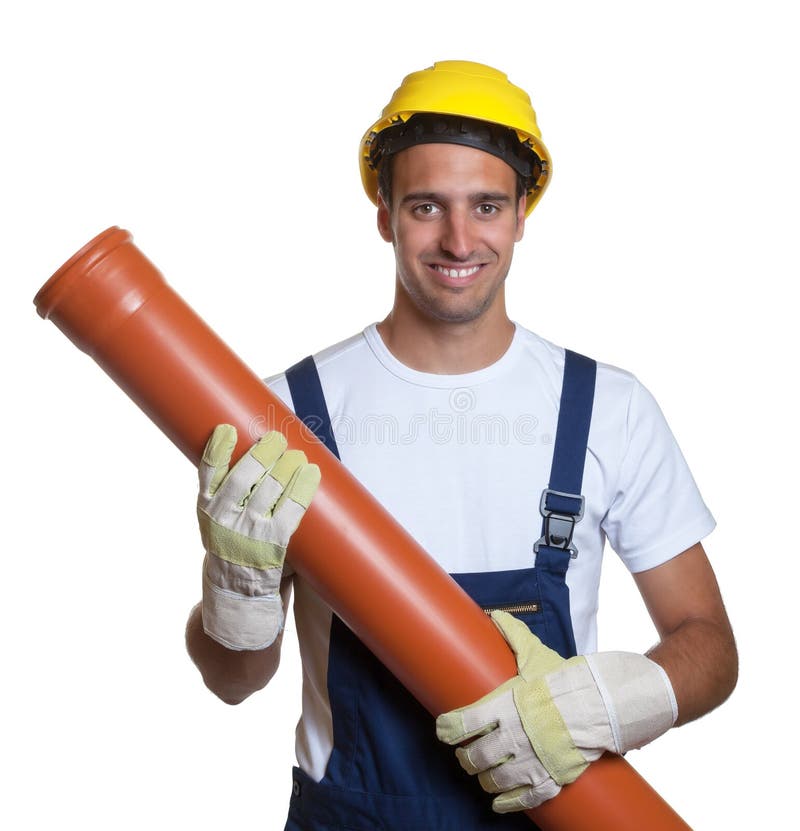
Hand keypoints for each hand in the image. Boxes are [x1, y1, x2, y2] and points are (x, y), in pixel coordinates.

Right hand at [197, 424, 319, 650]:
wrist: (237, 600)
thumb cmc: (232, 552)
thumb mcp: (217, 523)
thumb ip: (231, 496)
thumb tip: (264, 457)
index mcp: (206, 509)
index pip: (207, 472)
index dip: (218, 449)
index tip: (228, 430)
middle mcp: (224, 520)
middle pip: (243, 477)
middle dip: (262, 455)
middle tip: (277, 439)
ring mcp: (248, 533)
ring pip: (269, 491)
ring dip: (286, 468)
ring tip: (297, 455)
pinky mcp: (273, 546)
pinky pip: (291, 511)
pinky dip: (303, 489)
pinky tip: (312, 473)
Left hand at [436, 611, 676, 812]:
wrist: (602, 704)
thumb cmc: (565, 679)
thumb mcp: (536, 656)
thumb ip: (514, 637)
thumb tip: (496, 615)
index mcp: (505, 705)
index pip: (464, 722)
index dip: (448, 729)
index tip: (443, 731)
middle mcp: (514, 736)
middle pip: (475, 756)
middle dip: (466, 757)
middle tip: (465, 755)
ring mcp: (531, 760)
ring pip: (494, 779)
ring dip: (483, 778)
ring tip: (482, 774)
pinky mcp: (551, 778)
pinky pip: (523, 798)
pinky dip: (507, 802)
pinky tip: (497, 802)